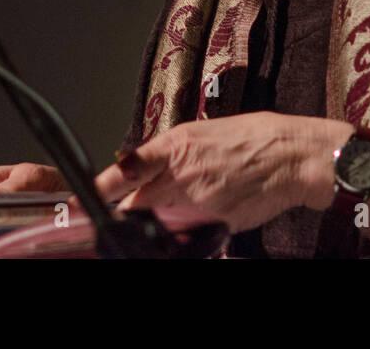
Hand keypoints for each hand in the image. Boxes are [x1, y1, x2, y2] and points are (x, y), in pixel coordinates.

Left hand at [90, 112, 334, 234]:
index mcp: (176, 144)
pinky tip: (194, 225)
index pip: (124, 170)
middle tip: (115, 220)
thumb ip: (170, 155)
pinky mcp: (215, 222)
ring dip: (154, 225)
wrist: (293, 155)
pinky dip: (183, 236)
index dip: (97, 189)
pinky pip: (187, 236)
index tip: (76, 202)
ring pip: (158, 224)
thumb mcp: (204, 133)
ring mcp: (197, 200)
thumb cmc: (255, 138)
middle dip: (123, 215)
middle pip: (135, 205)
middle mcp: (181, 173)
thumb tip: (146, 170)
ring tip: (169, 215)